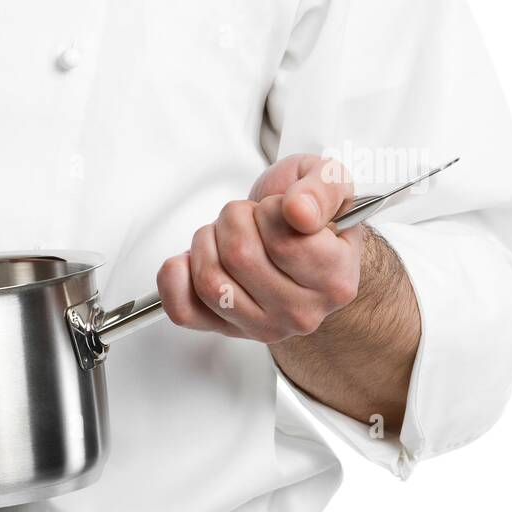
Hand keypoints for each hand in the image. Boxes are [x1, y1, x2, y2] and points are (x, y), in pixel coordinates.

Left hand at [157, 154, 361, 342]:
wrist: (295, 245)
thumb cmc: (308, 216)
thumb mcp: (328, 183)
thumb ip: (323, 189)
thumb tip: (299, 211)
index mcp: (335, 279)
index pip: (285, 242)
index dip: (270, 210)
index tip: (278, 206)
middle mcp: (301, 312)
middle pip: (240, 257)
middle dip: (234, 219)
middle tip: (247, 216)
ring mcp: (261, 326)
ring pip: (210, 280)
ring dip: (207, 241)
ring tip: (225, 233)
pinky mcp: (223, 329)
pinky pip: (182, 309)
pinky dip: (177, 275)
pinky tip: (194, 258)